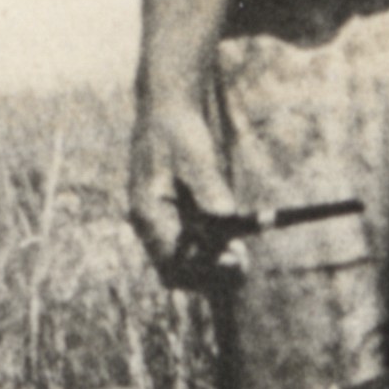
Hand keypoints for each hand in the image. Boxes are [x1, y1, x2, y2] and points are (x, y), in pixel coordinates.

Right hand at [128, 91, 235, 283]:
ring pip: (181, 265)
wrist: (166, 113)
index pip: (170, 258)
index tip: (233, 260)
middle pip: (174, 271)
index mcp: (146, 211)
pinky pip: (190, 250)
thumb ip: (209, 185)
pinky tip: (236, 244)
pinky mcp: (174, 220)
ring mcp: (159, 224)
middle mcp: (149, 224)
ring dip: (211, 268)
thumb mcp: (195, 154)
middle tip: (242, 263)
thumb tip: (226, 215)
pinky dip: (211, 253)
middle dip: (207, 274)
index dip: (201, 267)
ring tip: (242, 258)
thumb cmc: (177, 130)